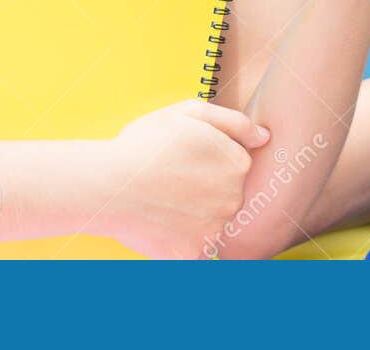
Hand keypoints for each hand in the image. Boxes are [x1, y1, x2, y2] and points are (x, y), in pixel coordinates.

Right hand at [102, 100, 267, 257]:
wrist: (105, 186)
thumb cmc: (144, 144)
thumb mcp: (189, 113)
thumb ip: (234, 122)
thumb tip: (265, 137)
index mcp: (238, 164)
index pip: (238, 164)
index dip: (209, 160)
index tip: (184, 160)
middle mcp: (234, 199)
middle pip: (228, 195)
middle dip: (205, 189)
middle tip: (171, 180)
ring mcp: (215, 230)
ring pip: (213, 223)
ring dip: (196, 216)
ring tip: (164, 202)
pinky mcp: (193, 255)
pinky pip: (195, 249)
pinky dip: (181, 240)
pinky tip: (161, 223)